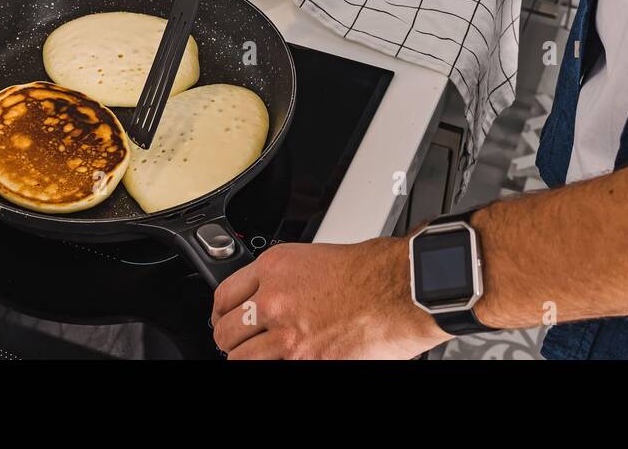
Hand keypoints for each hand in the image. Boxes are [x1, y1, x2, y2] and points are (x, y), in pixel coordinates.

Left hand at [211, 238, 450, 358]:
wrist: (404, 288)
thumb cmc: (379, 270)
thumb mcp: (321, 257)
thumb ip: (292, 277)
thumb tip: (282, 293)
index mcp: (277, 267)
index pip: (225, 294)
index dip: (223, 311)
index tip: (226, 317)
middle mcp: (274, 298)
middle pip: (226, 328)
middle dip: (231, 337)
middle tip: (240, 342)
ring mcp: (286, 334)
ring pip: (239, 357)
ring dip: (246, 358)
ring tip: (258, 357)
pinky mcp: (301, 360)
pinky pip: (266, 369)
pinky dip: (270, 366)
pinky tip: (282, 361)